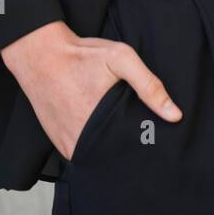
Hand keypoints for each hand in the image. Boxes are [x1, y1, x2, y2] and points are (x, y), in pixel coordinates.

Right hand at [0, 20, 181, 160]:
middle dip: (129, 153)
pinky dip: (94, 149)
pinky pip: (82, 155)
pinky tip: (103, 135)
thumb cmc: (80, 55)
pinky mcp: (58, 144)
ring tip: (123, 139)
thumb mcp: (120, 58)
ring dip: (111, 154)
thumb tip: (174, 115)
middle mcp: (82, 142)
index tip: (156, 143)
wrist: (39, 54)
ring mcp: (67, 146)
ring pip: (98, 160)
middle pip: (115, 159)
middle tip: (141, 140)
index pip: (131, 151)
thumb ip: (148, 85)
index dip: (145, 148)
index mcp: (101, 124)